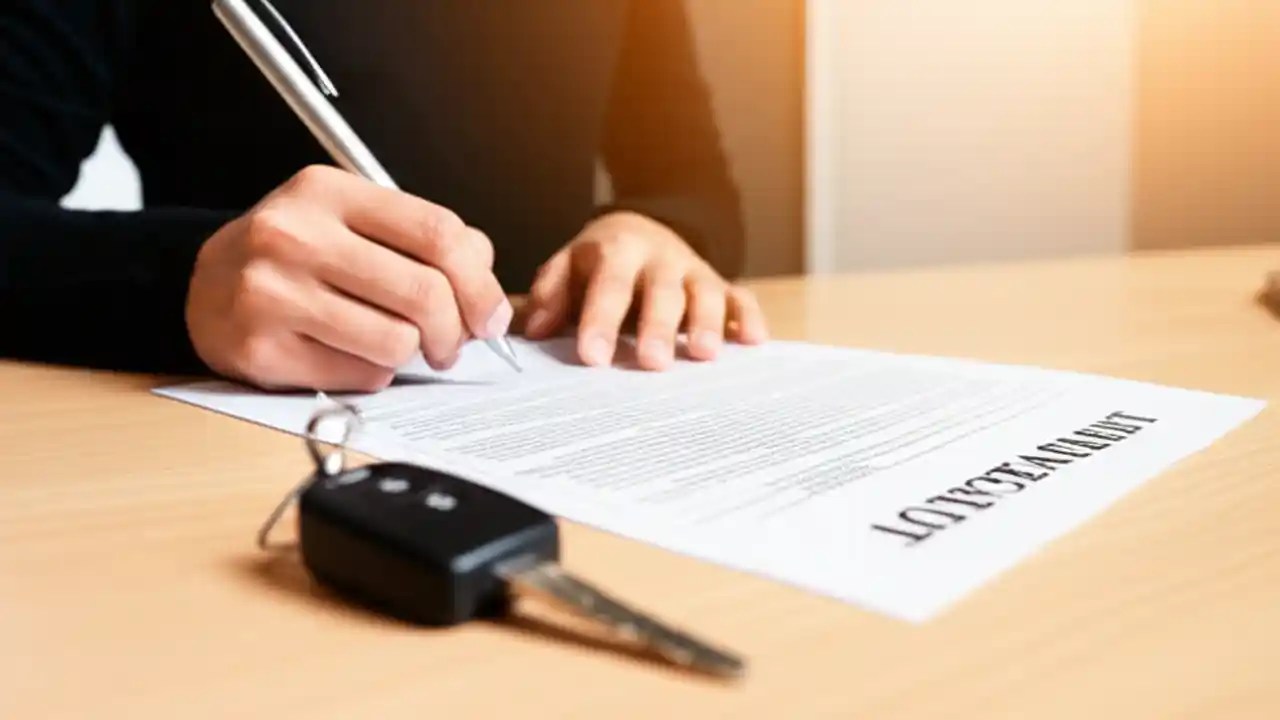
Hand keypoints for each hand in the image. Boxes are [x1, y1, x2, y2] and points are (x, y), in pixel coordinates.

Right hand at [185, 165, 511, 391]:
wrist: (204, 285)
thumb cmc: (296, 255)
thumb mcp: (352, 221)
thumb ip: (423, 239)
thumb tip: (485, 287)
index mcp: (327, 192)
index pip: (436, 233)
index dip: (480, 282)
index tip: (491, 315)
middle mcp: (294, 236)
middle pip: (424, 293)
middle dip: (456, 331)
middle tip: (451, 344)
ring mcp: (272, 294)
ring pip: (397, 342)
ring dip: (411, 354)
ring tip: (393, 344)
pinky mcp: (261, 351)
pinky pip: (361, 376)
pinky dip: (372, 374)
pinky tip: (348, 354)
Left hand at [522, 211, 767, 369]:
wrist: (638, 231)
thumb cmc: (597, 265)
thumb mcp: (567, 269)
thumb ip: (550, 296)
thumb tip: (534, 330)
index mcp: (617, 250)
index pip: (609, 285)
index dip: (601, 320)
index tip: (592, 357)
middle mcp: (660, 258)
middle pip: (662, 291)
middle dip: (658, 327)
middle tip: (652, 363)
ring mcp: (694, 271)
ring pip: (706, 293)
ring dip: (708, 322)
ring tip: (703, 355)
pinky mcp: (721, 285)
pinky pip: (742, 298)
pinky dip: (750, 317)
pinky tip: (753, 341)